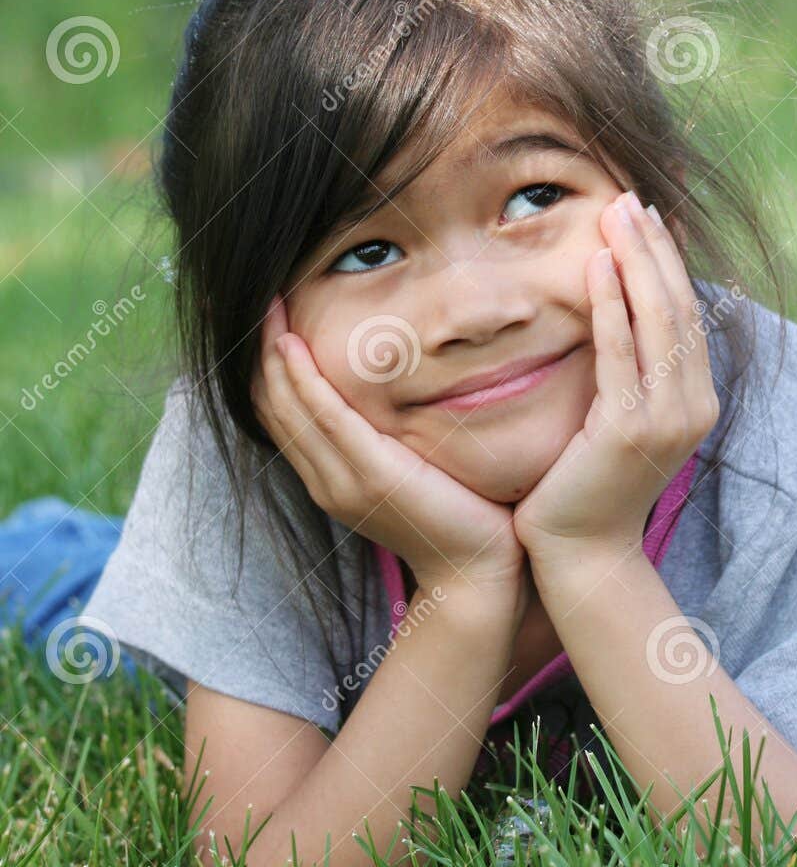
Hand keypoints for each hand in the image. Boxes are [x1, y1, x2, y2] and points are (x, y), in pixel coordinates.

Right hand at [250, 296, 527, 603]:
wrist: (477, 569)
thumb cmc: (455, 513)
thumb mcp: (407, 467)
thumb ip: (385, 435)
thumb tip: (388, 386)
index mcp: (329, 476)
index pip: (278, 413)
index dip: (262, 365)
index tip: (260, 317)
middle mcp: (324, 479)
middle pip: (271, 404)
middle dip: (257, 350)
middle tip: (250, 297)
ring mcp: (342, 479)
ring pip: (288, 406)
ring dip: (272, 352)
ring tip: (266, 304)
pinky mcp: (371, 476)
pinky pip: (325, 418)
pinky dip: (303, 379)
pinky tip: (291, 344)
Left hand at [512, 190, 718, 561]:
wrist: (581, 556)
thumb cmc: (588, 486)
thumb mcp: (620, 419)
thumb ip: (629, 372)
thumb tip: (616, 313)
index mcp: (696, 400)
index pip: (685, 312)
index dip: (667, 260)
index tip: (645, 216)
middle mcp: (692, 405)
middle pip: (677, 306)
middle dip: (653, 247)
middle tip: (629, 197)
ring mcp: (665, 419)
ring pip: (656, 321)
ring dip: (635, 260)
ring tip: (615, 213)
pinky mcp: (627, 431)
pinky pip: (619, 354)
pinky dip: (610, 306)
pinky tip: (595, 266)